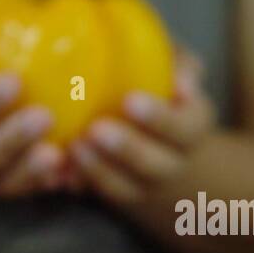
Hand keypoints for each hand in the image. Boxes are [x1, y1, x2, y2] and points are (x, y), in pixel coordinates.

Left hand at [70, 49, 216, 206]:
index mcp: (192, 127)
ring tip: (74, 146)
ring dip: (99, 169)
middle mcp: (174, 161)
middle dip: (127, 148)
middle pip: (156, 164)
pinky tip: (61, 169)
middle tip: (97, 128)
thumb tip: (177, 73)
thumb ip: (176, 58)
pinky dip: (80, 182)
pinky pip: (99, 194)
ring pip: (126, 187)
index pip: (185, 128)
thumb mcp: (176, 68)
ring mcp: (146, 184)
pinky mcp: (120, 193)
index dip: (161, 118)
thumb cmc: (163, 90)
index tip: (131, 100)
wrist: (166, 144)